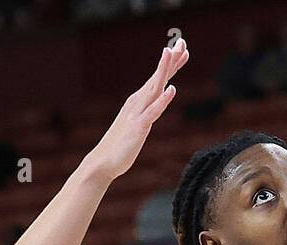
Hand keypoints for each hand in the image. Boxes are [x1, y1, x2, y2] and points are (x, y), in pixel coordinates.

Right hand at [87, 38, 188, 182]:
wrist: (104, 161)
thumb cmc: (121, 144)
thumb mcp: (138, 123)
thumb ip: (147, 111)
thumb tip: (156, 103)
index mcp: (138, 101)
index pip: (157, 79)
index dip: (170, 63)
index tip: (182, 47)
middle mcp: (138, 102)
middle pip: (157, 78)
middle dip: (170, 60)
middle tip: (182, 42)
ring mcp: (137, 113)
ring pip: (154, 88)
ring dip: (164, 70)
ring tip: (172, 53)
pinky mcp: (139, 127)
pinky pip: (153, 112)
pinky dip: (162, 100)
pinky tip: (172, 89)